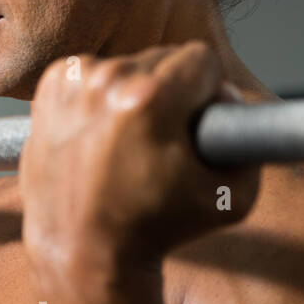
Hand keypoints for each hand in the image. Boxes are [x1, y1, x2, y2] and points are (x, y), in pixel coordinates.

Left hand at [18, 41, 259, 286]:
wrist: (79, 246)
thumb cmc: (154, 227)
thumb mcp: (233, 197)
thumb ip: (252, 138)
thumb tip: (229, 95)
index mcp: (149, 100)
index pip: (202, 59)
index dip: (210, 91)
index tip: (198, 121)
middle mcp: (106, 83)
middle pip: (164, 58)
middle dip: (173, 92)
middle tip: (161, 139)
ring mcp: (73, 83)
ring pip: (128, 64)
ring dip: (136, 91)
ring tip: (128, 140)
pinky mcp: (50, 87)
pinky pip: (94, 73)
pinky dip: (102, 95)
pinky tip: (101, 132)